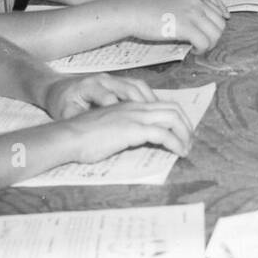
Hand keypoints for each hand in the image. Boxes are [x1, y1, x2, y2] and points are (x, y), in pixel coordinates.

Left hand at [44, 72, 154, 119]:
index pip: (108, 98)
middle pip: (131, 89)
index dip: (120, 112)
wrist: (58, 90)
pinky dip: (149, 98)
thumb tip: (92, 135)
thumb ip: (80, 121)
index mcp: (88, 87)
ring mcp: (113, 78)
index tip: (129, 125)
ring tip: (163, 118)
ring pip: (139, 86)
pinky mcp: (118, 81)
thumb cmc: (63, 105)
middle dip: (145, 106)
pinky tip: (156, 111)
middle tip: (158, 123)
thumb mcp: (67, 115)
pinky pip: (139, 87)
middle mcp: (103, 80)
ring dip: (152, 102)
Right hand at [67, 100, 194, 160]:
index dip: (177, 117)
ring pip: (173, 118)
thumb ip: (125, 129)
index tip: (181, 132)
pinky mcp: (133, 129)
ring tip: (187, 148)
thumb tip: (138, 139)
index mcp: (130, 105)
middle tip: (189, 141)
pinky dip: (176, 143)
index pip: (162, 104)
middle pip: (173, 108)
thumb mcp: (109, 128)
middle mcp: (135, 107)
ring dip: (185, 133)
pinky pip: (163, 134)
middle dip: (186, 124)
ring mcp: (135, 116)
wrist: (68, 136)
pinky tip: (179, 153)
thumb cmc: (83, 137)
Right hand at [126, 0, 226, 52]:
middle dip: (215, 35)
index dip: (220, 21)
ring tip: (199, 48)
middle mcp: (196, 2)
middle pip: (220, 22)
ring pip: (215, 34)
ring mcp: (192, 14)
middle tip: (204, 43)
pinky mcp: (186, 27)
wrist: (132, 11)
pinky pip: (204, 42)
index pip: (218, 8)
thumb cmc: (147, 8)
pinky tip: (194, 50)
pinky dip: (202, 49)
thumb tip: (198, 21)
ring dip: (210, 44)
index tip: (216, 31)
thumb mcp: (171, 1)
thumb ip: (187, 6)